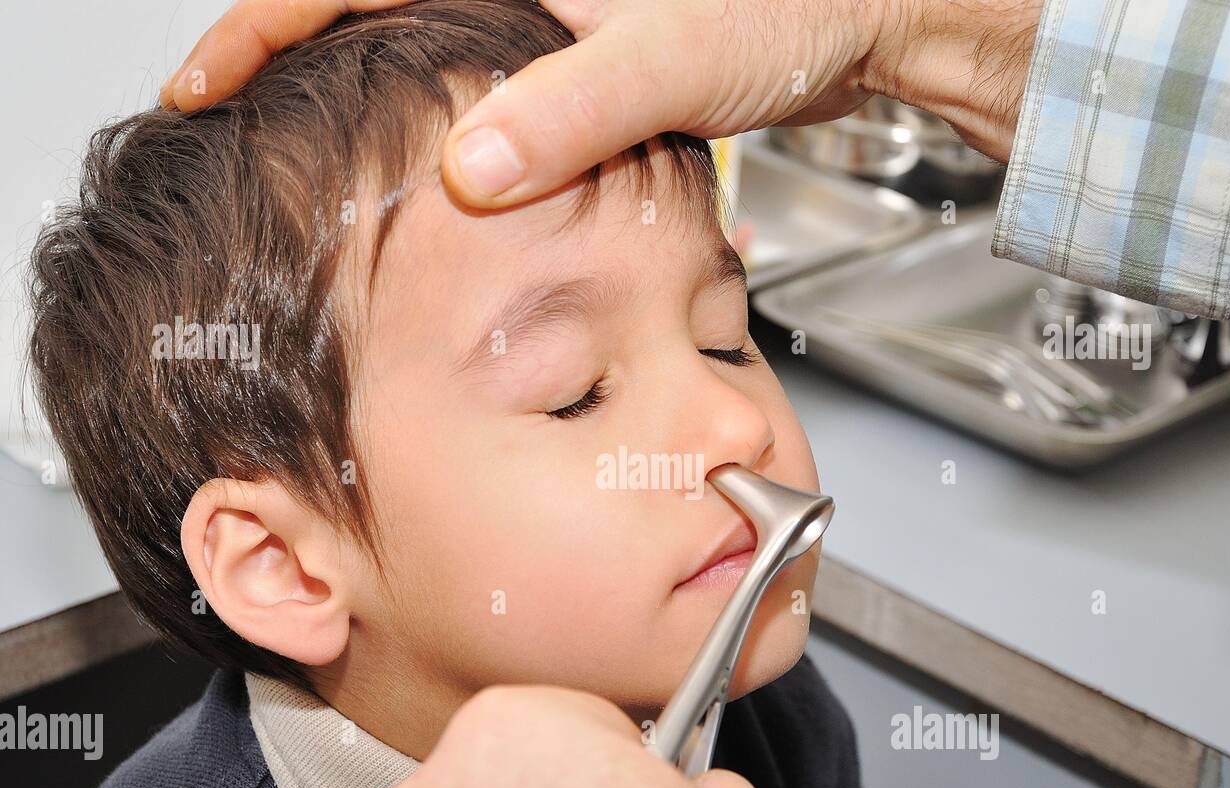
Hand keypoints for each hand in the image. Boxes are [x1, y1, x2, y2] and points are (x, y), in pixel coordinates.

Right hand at [160, 0, 1042, 206]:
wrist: (868, 16)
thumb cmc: (791, 8)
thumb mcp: (671, 60)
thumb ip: (571, 113)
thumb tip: (472, 171)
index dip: (262, 24)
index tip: (202, 82)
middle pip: (366, 5)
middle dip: (292, 59)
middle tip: (237, 133)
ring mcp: (543, 9)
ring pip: (415, 43)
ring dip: (354, 92)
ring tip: (301, 155)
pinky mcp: (574, 47)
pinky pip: (473, 74)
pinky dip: (429, 114)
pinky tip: (419, 163)